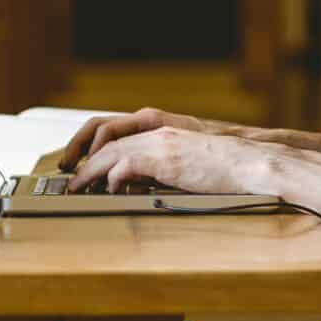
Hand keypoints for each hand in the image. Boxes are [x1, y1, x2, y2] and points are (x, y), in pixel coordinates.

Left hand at [65, 125, 276, 195]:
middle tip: (70, 179)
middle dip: (82, 157)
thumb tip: (141, 183)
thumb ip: (163, 165)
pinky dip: (112, 180)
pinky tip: (110, 192)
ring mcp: (159, 141)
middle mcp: (156, 129)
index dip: (92, 147)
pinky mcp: (164, 157)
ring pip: (109, 150)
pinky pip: (125, 165)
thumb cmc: (226, 167)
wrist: (250, 163)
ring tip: (79, 188)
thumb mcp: (188, 161)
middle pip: (104, 136)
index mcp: (161, 128)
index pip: (115, 130)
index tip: (81, 166)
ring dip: (90, 170)